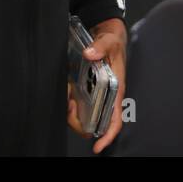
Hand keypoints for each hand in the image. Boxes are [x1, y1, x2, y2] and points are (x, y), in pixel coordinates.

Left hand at [66, 18, 126, 153]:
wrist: (108, 34)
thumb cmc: (113, 41)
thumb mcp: (109, 41)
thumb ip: (100, 47)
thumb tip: (90, 54)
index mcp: (116, 89)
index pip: (115, 119)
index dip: (108, 135)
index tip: (97, 147)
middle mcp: (107, 95)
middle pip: (96, 122)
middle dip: (81, 123)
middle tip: (69, 110)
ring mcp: (97, 93)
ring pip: (85, 114)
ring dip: (73, 114)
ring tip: (66, 102)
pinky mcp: (88, 88)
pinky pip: (79, 103)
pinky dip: (71, 103)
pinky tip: (66, 95)